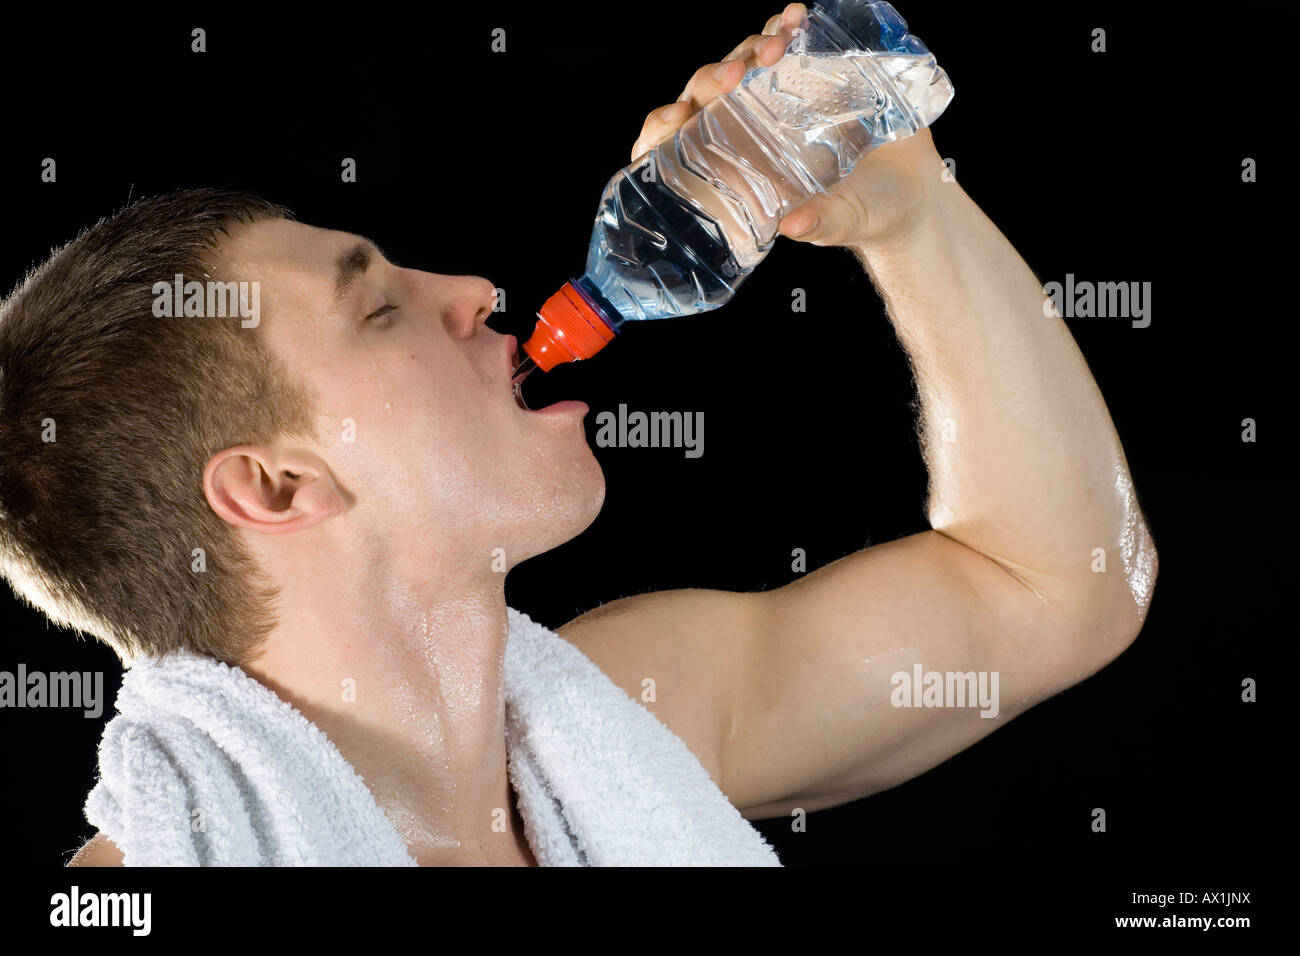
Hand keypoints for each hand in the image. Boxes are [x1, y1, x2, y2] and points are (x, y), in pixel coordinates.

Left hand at [629, 2, 942, 249]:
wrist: (916, 190)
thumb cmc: (869, 215)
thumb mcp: (844, 223)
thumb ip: (821, 223)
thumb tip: (793, 226)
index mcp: (739, 167)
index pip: (680, 143)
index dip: (665, 127)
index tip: (674, 120)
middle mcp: (750, 127)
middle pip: (710, 91)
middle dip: (715, 77)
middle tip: (736, 77)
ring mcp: (781, 96)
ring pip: (747, 59)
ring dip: (754, 44)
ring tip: (775, 44)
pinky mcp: (815, 73)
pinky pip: (792, 41)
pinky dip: (791, 24)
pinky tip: (797, 17)